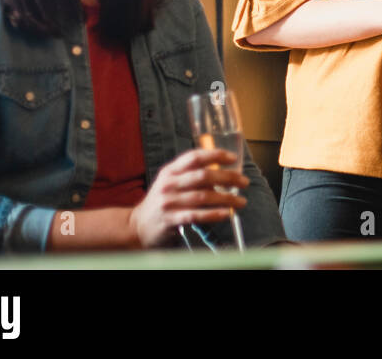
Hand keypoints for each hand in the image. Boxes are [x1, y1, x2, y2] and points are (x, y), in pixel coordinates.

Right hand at [128, 148, 247, 247]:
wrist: (137, 226)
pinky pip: (196, 215)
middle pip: (203, 176)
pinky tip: (226, 214)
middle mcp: (169, 184)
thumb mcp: (171, 183)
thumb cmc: (161, 202)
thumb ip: (191, 176)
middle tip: (244, 182)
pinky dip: (213, 214)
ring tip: (241, 202)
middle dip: (228, 177)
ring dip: (226, 198)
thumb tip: (222, 174)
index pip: (194, 157)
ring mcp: (168, 202)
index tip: (233, 158)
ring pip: (203, 196)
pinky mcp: (170, 220)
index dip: (215, 155)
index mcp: (170, 171)